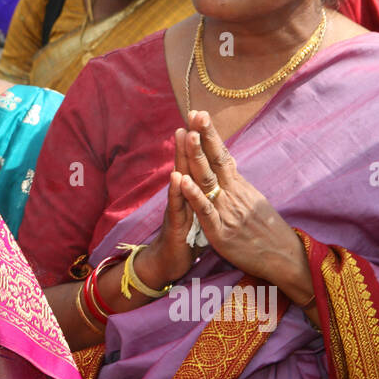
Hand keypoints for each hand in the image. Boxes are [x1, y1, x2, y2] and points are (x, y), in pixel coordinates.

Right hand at [130, 127, 199, 288]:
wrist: (167, 263)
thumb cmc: (186, 237)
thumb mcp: (199, 211)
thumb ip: (202, 192)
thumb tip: (211, 176)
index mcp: (193, 191)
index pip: (198, 162)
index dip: (202, 141)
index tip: (204, 117)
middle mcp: (183, 195)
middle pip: (188, 162)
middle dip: (191, 139)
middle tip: (192, 115)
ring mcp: (178, 207)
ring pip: (180, 179)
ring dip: (182, 157)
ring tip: (184, 135)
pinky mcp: (175, 225)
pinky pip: (177, 207)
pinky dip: (178, 192)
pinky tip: (177, 178)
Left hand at [175, 110, 304, 283]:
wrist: (284, 258)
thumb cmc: (266, 230)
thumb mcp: (253, 200)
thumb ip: (237, 182)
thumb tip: (229, 161)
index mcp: (239, 186)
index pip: (222, 154)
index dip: (210, 134)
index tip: (200, 113)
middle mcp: (233, 193)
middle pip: (215, 160)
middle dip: (204, 136)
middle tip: (194, 113)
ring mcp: (226, 211)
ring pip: (208, 180)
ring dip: (197, 157)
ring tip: (189, 136)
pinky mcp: (220, 231)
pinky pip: (205, 210)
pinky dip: (193, 195)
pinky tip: (182, 181)